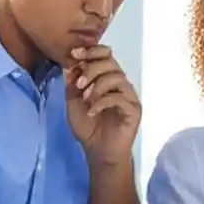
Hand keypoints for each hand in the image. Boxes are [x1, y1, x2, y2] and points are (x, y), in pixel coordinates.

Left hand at [65, 46, 139, 165]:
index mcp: (107, 79)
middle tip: (79, 83)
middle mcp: (120, 84)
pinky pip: (120, 98)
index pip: (105, 56)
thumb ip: (72, 83)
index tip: (74, 54)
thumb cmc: (88, 127)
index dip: (91, 51)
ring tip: (86, 99)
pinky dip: (103, 102)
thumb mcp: (73, 102)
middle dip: (92, 68)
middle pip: (111, 63)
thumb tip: (69, 64)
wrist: (99, 152)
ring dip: (98, 86)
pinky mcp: (134, 110)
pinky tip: (91, 112)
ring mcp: (129, 96)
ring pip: (117, 78)